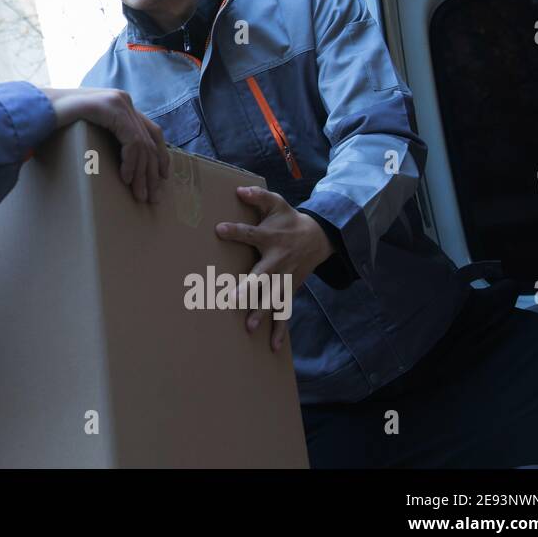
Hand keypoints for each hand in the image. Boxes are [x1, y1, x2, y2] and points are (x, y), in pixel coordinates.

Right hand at [39, 87, 169, 202]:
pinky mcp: (111, 108)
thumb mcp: (89, 132)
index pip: (152, 130)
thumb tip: (123, 165)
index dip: (161, 155)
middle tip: (153, 197)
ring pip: (142, 144)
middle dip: (152, 172)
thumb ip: (107, 137)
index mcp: (121, 104)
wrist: (37, 109)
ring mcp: (118, 102)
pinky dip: (131, 162)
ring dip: (142, 173)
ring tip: (139, 194)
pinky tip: (126, 178)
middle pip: (150, 140)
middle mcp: (123, 100)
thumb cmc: (57, 125)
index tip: (161, 178)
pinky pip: (131, 140)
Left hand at [214, 185, 332, 352]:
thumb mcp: (277, 203)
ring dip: (262, 312)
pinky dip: (280, 329)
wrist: (318, 239)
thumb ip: (258, 197)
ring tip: (249, 327)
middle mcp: (277, 260)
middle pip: (263, 275)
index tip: (219, 229)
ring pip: (273, 298)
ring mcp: (284, 278)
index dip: (236, 231)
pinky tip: (272, 346)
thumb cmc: (289, 220)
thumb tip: (239, 190)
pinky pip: (284, 312)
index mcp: (271, 238)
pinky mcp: (288, 290)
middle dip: (251, 287)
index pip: (251, 233)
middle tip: (235, 299)